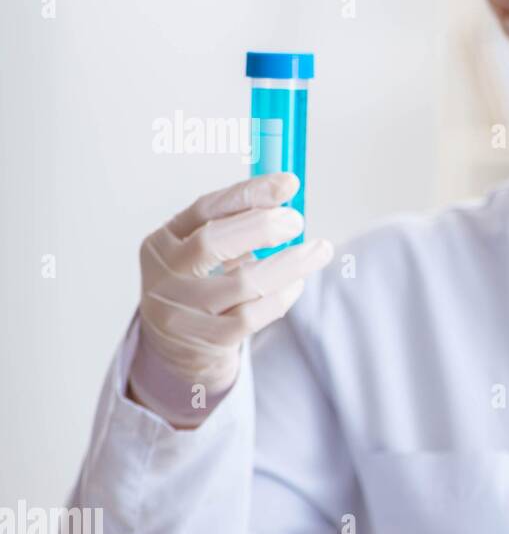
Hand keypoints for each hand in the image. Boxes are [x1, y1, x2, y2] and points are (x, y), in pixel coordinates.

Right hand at [130, 171, 332, 402]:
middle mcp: (165, 274)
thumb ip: (235, 226)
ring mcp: (181, 310)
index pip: (205, 208)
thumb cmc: (200, 288)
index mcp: (162, 241)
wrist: (178, 350)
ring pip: (243, 282)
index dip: (249, 193)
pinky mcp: (207, 340)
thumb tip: (285, 197)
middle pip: (213, 242)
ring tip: (320, 250)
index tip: (288, 183)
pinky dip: (282, 296)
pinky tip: (297, 283)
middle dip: (261, 227)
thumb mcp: (201, 255)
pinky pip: (254, 315)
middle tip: (297, 220)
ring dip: (289, 263)